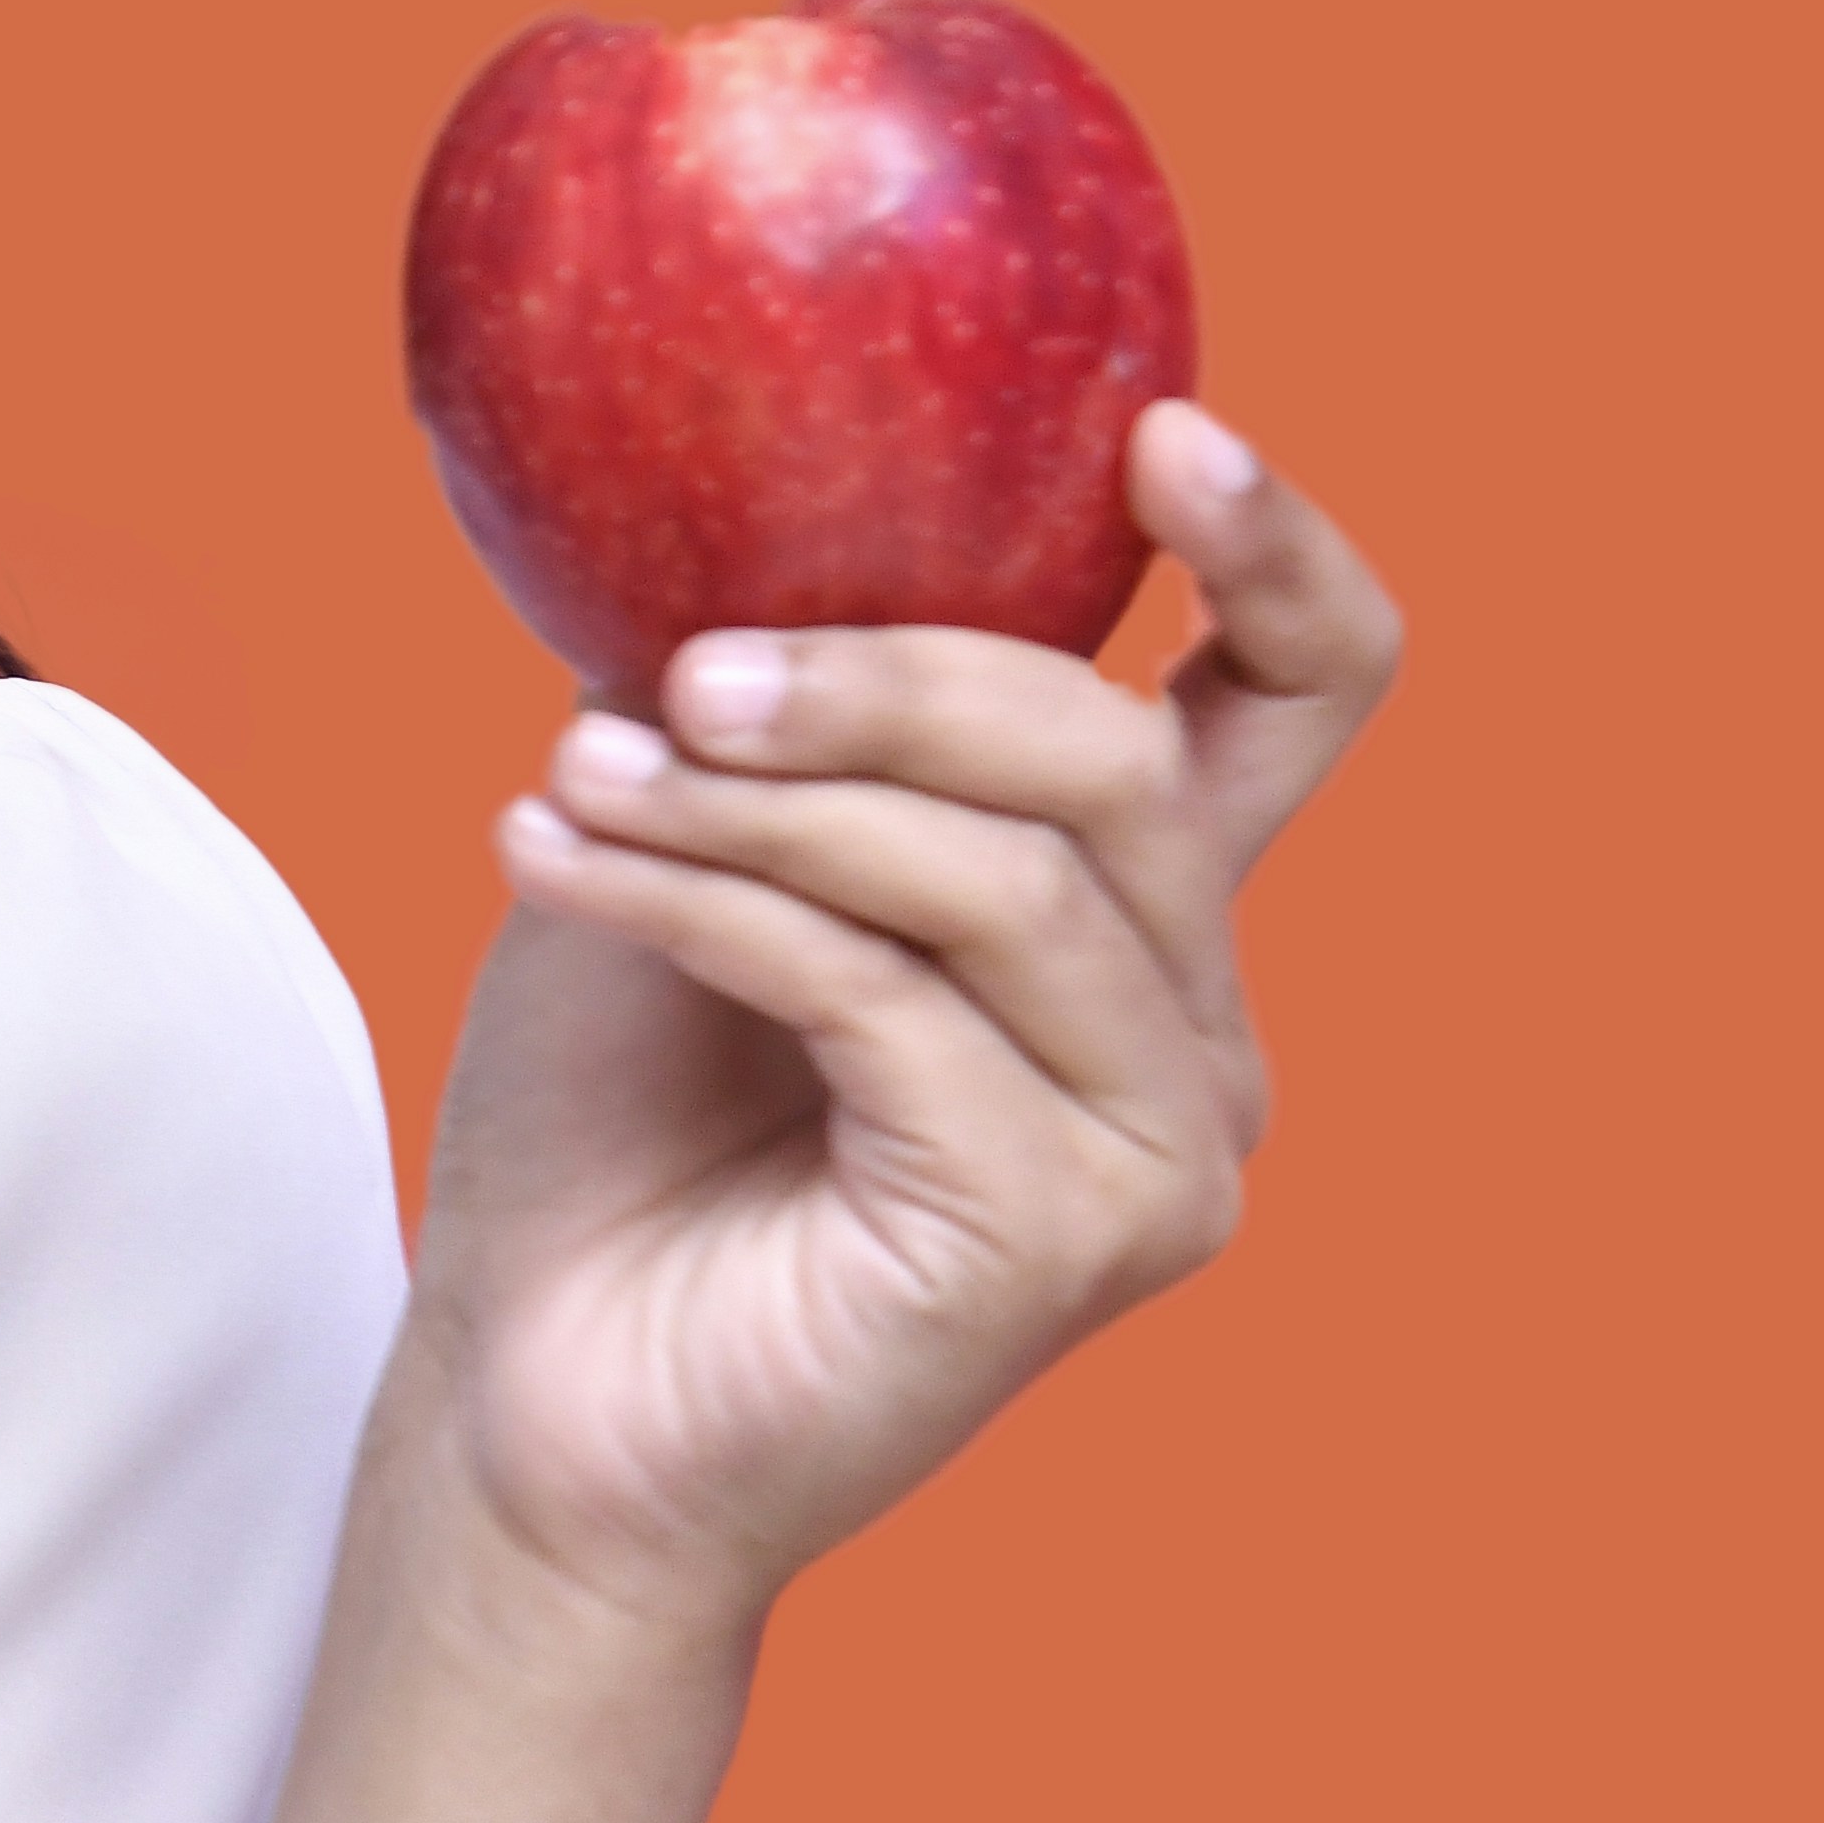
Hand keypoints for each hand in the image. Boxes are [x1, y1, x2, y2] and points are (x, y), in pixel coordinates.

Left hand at [401, 403, 1401, 1636]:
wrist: (527, 1393)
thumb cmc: (613, 1120)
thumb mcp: (704, 836)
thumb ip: (786, 696)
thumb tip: (758, 487)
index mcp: (1141, 918)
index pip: (1296, 701)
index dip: (1270, 555)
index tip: (1163, 430)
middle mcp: (1193, 1035)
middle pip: (1113, 761)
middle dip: (891, 680)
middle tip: (686, 673)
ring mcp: (1154, 1154)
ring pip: (999, 879)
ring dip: (765, 802)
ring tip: (573, 777)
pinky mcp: (1056, 1240)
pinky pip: (890, 1001)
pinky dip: (712, 908)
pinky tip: (560, 862)